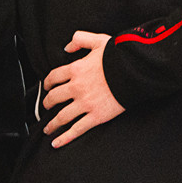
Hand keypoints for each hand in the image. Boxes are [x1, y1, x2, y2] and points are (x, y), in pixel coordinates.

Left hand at [39, 31, 124, 147]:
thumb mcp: (99, 40)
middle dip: (47, 103)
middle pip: (54, 98)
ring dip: (52, 123)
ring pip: (62, 116)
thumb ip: (80, 39)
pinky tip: (56, 143)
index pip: (54, 77)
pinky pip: (76, 129)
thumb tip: (68, 47)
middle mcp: (77, 87)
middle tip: (46, 106)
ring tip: (48, 128)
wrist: (135, 71)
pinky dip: (65, 138)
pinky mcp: (96, 116)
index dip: (48, 82)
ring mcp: (85, 103)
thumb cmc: (120, 56)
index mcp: (76, 69)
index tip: (47, 86)